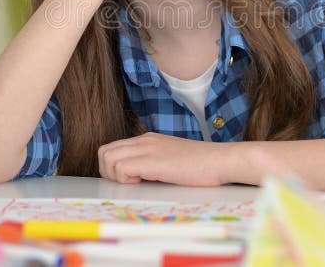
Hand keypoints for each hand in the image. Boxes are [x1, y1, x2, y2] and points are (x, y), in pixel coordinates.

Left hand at [98, 132, 226, 185]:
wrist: (221, 160)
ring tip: (137, 183)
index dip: (112, 168)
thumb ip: (152, 163)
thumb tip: (137, 178)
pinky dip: (126, 180)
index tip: (127, 180)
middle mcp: (144, 140)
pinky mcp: (153, 161)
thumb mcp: (171, 160)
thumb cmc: (201, 165)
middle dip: (108, 172)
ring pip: (108, 158)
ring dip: (116, 176)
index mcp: (147, 140)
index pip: (112, 148)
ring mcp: (148, 148)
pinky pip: (121, 168)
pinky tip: (144, 183)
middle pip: (104, 152)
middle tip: (128, 184)